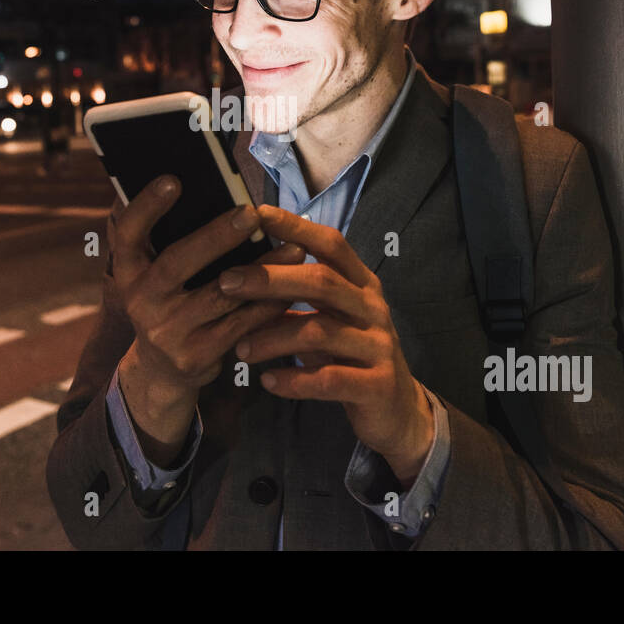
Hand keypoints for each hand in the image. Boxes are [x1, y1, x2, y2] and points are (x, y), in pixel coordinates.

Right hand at [108, 177, 306, 461]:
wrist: (161, 372)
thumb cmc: (170, 304)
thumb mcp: (156, 277)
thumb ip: (173, 242)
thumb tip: (215, 191)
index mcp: (129, 272)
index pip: (128, 233)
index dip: (146, 206)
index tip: (174, 179)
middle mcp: (140, 301)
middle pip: (176, 262)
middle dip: (216, 236)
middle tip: (251, 213)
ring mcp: (166, 331)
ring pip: (220, 295)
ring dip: (261, 271)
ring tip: (295, 249)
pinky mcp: (194, 356)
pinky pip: (239, 325)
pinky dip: (268, 305)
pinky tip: (292, 287)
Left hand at [221, 206, 434, 485]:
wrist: (398, 409)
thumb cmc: (351, 355)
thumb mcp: (329, 319)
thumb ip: (299, 296)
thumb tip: (244, 269)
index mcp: (361, 284)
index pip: (331, 244)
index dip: (295, 226)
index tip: (255, 213)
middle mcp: (373, 308)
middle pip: (322, 282)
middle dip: (270, 279)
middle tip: (226, 283)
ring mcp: (378, 346)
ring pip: (320, 331)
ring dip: (273, 338)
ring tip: (240, 349)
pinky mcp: (377, 385)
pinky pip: (329, 379)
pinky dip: (295, 381)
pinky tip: (268, 382)